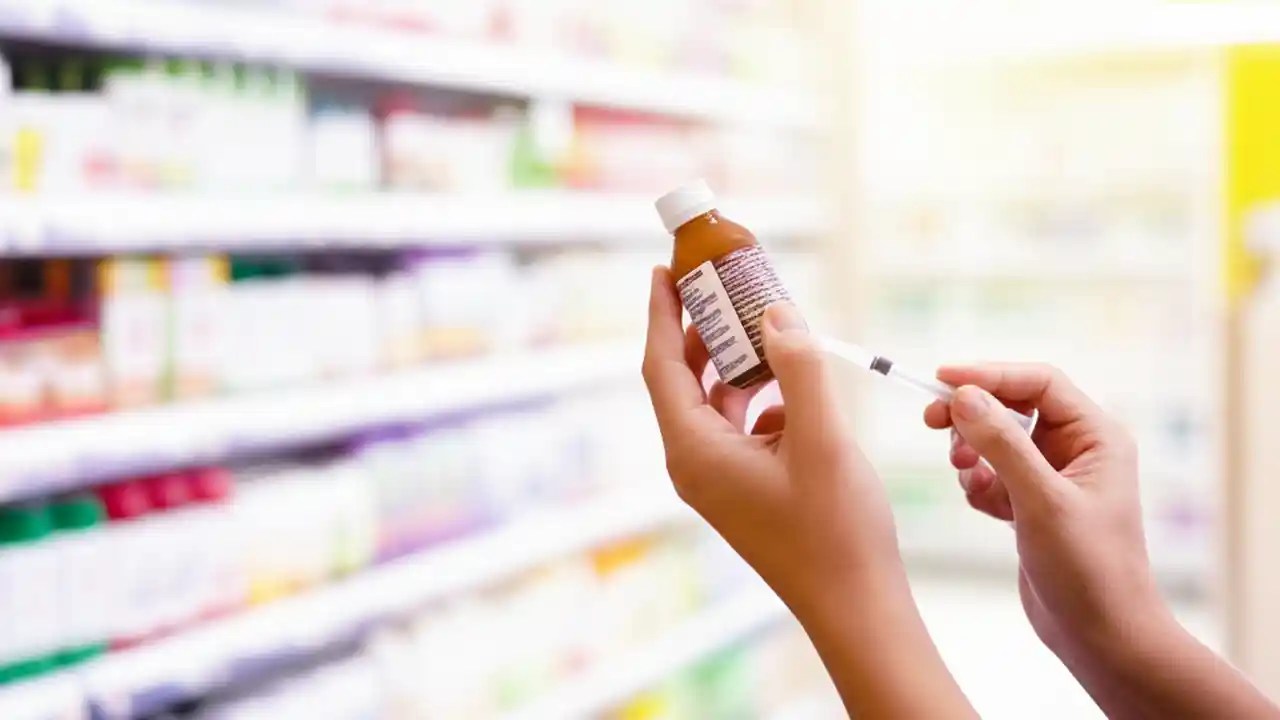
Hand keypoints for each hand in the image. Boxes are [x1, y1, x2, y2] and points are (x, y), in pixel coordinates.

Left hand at [641, 267, 899, 607]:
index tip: (664, 269)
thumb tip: (774, 313)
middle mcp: (695, 463)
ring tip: (768, 320)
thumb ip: (798, 369)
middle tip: (725, 281)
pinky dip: (763, 395)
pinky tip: (798, 383)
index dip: (661, 313)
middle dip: (706, 328)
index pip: (661, 366)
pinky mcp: (744, 486)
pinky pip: (742, 424)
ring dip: (740, 360)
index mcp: (695, 451)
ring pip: (717, 400)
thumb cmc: (836, 532)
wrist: (855, 605)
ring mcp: (718, 477)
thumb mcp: (822, 440)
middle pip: (685, 378)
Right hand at [925, 365, 1168, 702]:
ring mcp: (1054, 478)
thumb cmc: (1089, 569)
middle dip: (972, 415)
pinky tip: (982, 507)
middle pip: (1012, 407)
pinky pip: (992, 475)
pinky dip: (977, 485)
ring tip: (966, 477)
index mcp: (1096, 437)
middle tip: (930, 421)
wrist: (1102, 637)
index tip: (942, 379)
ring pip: (996, 441)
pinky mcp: (1032, 505)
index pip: (1038, 383)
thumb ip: (1002, 445)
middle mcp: (1077, 450)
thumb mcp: (1041, 502)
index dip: (990, 375)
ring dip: (972, 453)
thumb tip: (963, 395)